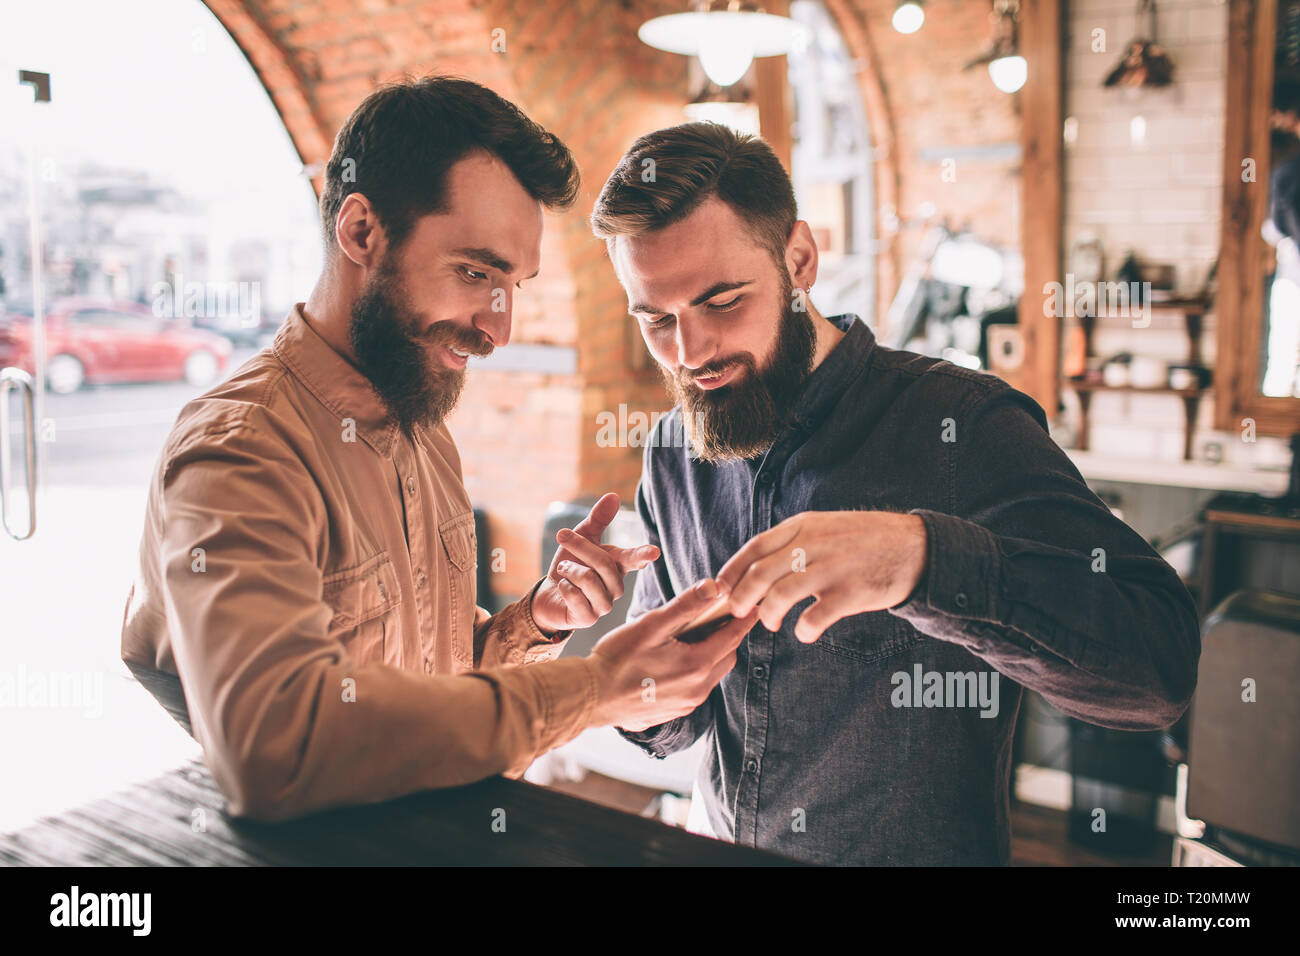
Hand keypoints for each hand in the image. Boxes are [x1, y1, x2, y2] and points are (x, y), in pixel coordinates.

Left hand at [531, 492, 659, 633]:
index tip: (654, 551)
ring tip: (564, 570)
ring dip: (569, 569)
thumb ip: (598, 519)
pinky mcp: (588, 618)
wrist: (550, 594)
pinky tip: (563, 588)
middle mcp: (616, 587)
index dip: (644, 555)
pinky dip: (563, 586)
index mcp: (619, 565)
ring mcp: (604, 605)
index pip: (634, 559)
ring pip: (590, 580)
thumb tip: (613, 495)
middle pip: (603, 563)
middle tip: (562, 536)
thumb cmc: (571, 564)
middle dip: (579, 547)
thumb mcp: (582, 536)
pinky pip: (575, 596)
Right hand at [587, 578, 758, 731]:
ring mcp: (686, 704)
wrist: (590, 697)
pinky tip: (676, 659)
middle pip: (726, 657)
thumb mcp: (652, 625)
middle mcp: (698, 690)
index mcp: (697, 665)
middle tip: (721, 617)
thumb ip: (686, 605)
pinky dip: (696, 671)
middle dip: (727, 636)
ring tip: (696, 636)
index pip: (733, 637)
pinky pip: (696, 688)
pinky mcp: (673, 711)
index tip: (753, 606)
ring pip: (712, 674)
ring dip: (711, 654)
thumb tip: (715, 587)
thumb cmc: (617, 659)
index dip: (744, 619)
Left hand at [717, 511, 927, 643]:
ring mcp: (833, 568)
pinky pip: (815, 618)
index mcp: (802, 526)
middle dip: (741, 599)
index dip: (731, 572)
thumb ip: (791, 544)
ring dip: (768, 615)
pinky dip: (803, 630)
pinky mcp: (851, 592)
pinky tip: (805, 633)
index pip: (754, 548)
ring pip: (780, 596)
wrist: (914, 547)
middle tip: (739, 613)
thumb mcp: (823, 528)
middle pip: (760, 574)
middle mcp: (813, 544)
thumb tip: (753, 570)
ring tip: (771, 622)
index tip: (721, 591)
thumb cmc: (862, 541)